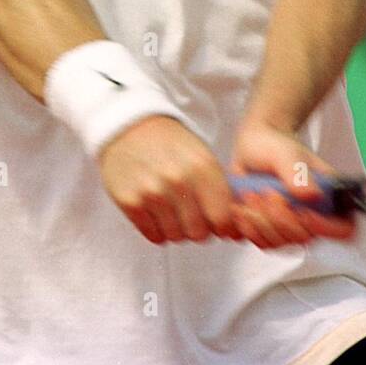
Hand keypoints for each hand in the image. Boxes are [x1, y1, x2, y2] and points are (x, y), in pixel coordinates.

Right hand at [98, 115, 242, 244]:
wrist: (130, 127)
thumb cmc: (172, 144)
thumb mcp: (203, 157)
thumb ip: (221, 191)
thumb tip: (235, 231)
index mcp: (203, 167)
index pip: (222, 219)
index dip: (223, 225)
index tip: (218, 223)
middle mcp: (178, 181)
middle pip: (199, 233)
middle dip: (199, 229)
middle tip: (193, 215)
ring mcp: (152, 193)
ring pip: (176, 237)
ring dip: (177, 229)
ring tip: (172, 210)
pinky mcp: (130, 202)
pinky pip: (154, 236)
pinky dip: (157, 229)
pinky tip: (156, 211)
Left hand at [229, 122, 356, 248]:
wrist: (251, 148)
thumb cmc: (274, 146)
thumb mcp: (285, 152)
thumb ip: (296, 171)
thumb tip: (311, 195)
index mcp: (329, 196)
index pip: (344, 228)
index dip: (328, 228)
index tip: (304, 213)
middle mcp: (313, 215)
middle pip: (305, 238)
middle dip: (281, 217)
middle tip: (269, 192)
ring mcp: (291, 226)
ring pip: (281, 243)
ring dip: (261, 220)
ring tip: (253, 194)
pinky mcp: (270, 231)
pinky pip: (262, 243)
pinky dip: (249, 227)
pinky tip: (244, 207)